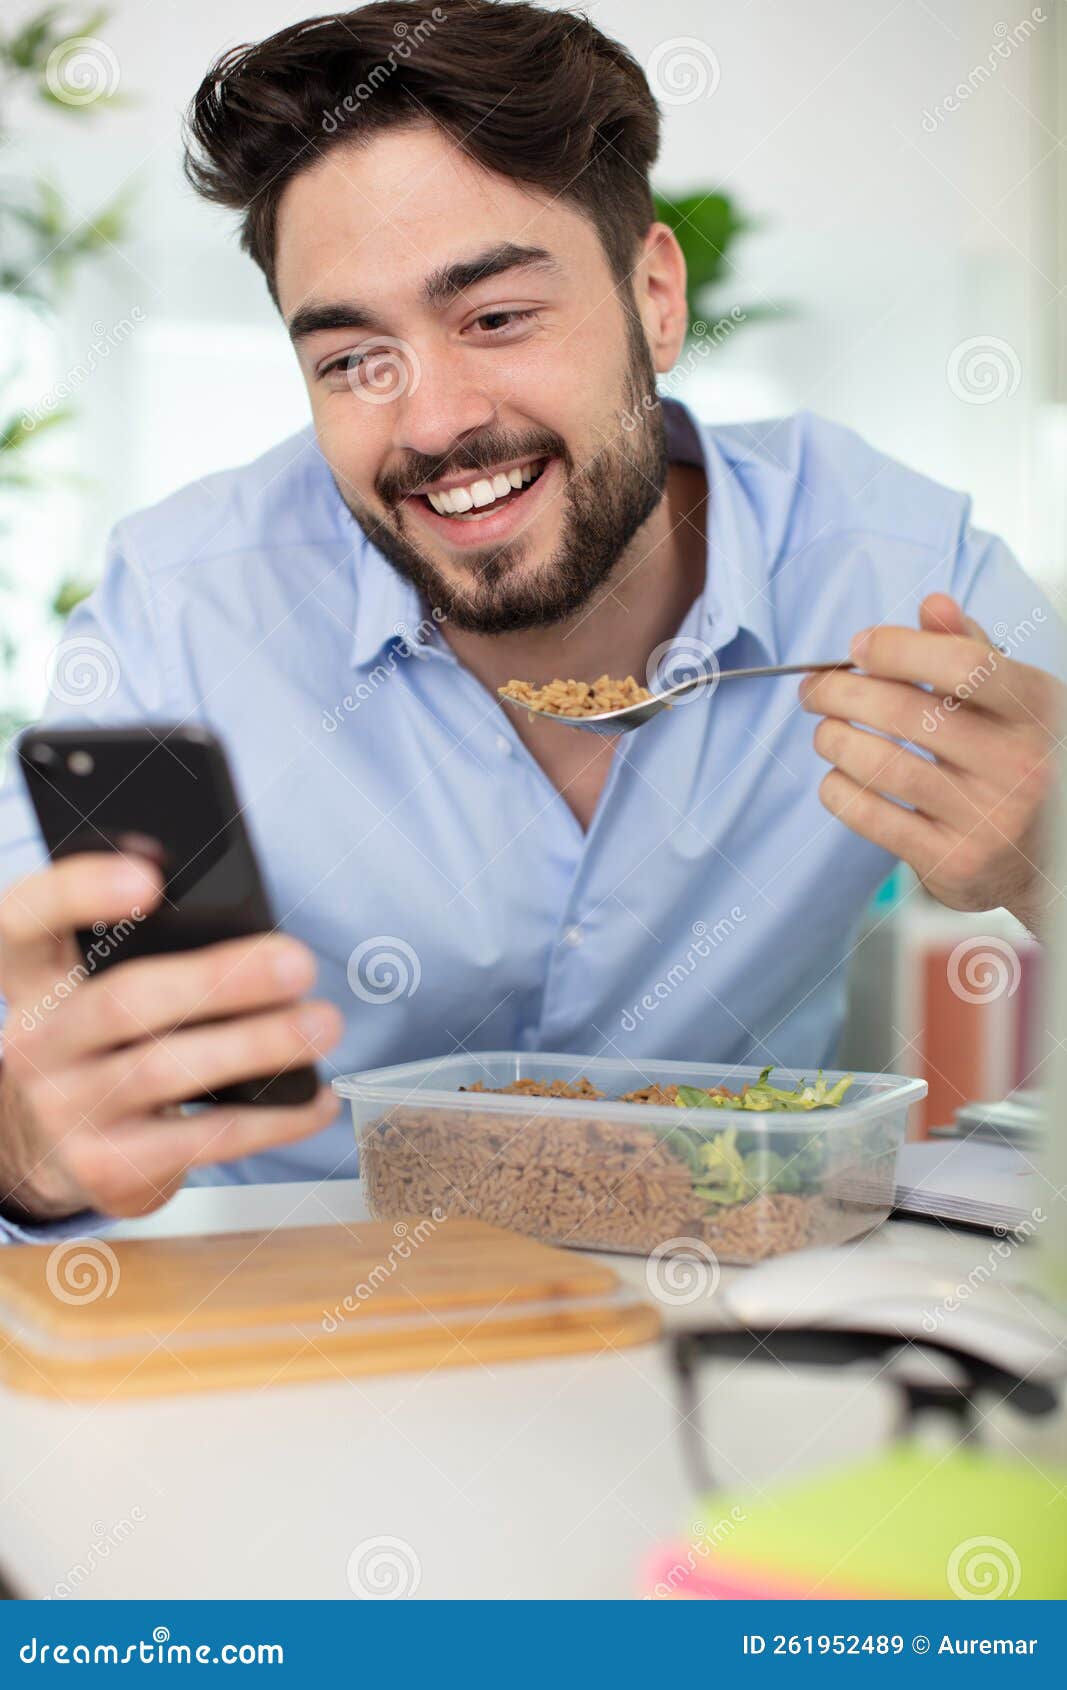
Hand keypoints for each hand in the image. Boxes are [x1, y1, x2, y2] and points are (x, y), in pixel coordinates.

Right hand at [0, 852, 342, 1220]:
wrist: (55, 1149)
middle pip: (122, 1000)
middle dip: (220, 979)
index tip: (150, 877)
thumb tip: (252, 932)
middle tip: (298, 964)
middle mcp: (36, 1040)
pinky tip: (316, 1099)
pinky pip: (203, 1139)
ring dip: (256, 1046)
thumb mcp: (96, 987)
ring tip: (322, 1025)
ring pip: (165, 1071)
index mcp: (34, 974)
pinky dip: (272, 1118)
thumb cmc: (105, 1042)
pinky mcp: (108, 1165)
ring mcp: (66, 1108)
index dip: (79, 891)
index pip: (26, 918)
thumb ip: (145, 949)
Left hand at [799, 593, 1064, 934]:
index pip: (964, 664)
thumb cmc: (1017, 760)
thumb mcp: (1012, 699)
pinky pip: (873, 818)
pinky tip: (837, 777)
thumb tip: (932, 605)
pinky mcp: (954, 862)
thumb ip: (970, 648)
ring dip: (835, 739)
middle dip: (843, 692)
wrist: (1047, 855)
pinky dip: (839, 791)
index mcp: (1035, 709)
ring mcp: (987, 817)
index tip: (858, 647)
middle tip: (816, 689)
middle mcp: (1019, 763)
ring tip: (825, 731)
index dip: (898, 648)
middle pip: (909, 712)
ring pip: (883, 766)